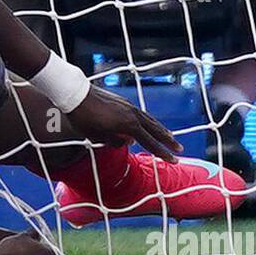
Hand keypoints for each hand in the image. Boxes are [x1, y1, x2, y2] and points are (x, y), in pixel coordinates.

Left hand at [67, 86, 182, 161]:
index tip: (174, 160)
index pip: (150, 142)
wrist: (76, 94)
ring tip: (169, 137)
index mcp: (128, 125)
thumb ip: (115, 141)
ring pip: (149, 120)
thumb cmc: (83, 118)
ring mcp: (128, 106)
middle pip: (155, 130)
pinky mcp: (123, 103)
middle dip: (167, 141)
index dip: (162, 152)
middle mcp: (132, 114)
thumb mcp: (97, 136)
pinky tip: (148, 126)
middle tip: (179, 149)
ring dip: (160, 130)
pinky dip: (148, 122)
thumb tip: (128, 141)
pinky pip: (140, 115)